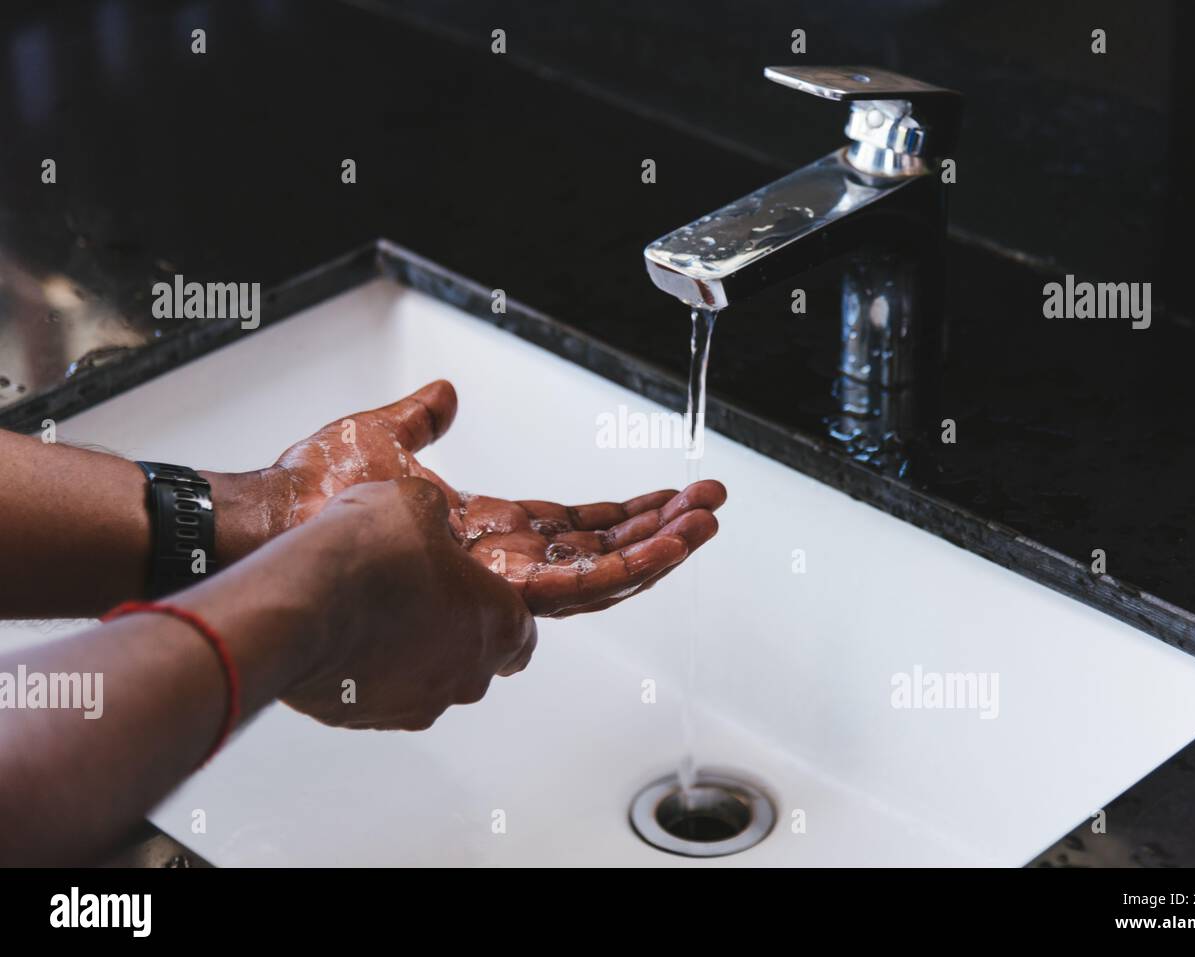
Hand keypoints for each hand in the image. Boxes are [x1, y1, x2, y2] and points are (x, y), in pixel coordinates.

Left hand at [215, 380, 725, 616]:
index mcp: (489, 532)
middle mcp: (503, 564)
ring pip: (604, 573)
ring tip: (708, 520)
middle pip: (602, 554)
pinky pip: (581, 584)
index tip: (668, 497)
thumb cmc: (314, 492)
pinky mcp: (498, 590)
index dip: (626, 515)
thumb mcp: (383, 440)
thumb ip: (421, 422)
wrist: (279, 520)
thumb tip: (442, 398)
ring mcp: (502, 582)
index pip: (575, 527)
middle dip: (661, 530)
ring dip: (662, 546)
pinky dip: (633, 562)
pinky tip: (671, 541)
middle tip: (709, 507)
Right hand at [278, 478, 535, 729]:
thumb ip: (439, 519)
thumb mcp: (418, 503)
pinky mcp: (368, 720)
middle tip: (418, 595)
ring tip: (373, 612)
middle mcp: (470, 676)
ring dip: (409, 653)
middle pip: (475, 659)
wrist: (301, 604)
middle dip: (453, 631)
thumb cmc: (370, 556)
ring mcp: (420, 704)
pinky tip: (344, 636)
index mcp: (501, 625)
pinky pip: (376, 695)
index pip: (523, 634)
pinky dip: (367, 672)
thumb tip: (429, 522)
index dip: (498, 610)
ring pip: (426, 681)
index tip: (476, 597)